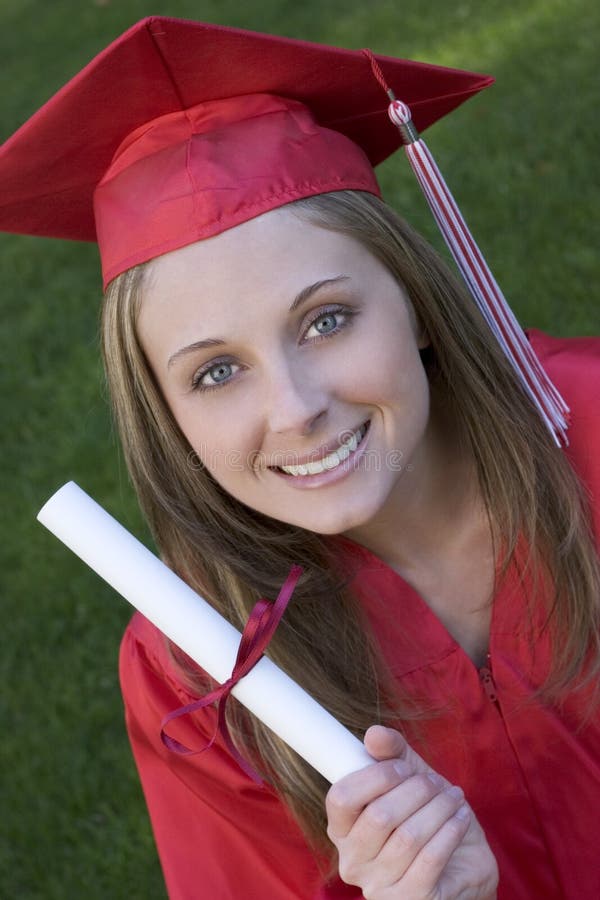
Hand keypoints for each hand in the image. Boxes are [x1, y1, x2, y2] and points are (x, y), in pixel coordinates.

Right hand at [326, 726, 497, 898]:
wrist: (465, 867)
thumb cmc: (428, 819)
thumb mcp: (411, 779)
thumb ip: (392, 754)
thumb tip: (374, 734)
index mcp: (342, 830)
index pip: (341, 798)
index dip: (374, 777)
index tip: (402, 767)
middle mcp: (352, 862)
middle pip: (379, 816)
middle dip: (415, 791)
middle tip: (436, 783)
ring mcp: (379, 887)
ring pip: (409, 836)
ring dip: (439, 809)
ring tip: (454, 798)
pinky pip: (431, 858)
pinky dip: (450, 830)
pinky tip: (461, 818)